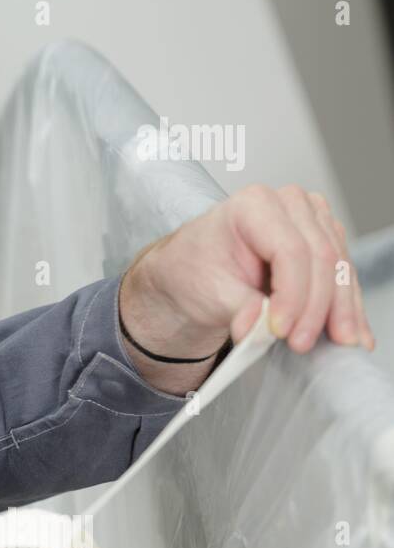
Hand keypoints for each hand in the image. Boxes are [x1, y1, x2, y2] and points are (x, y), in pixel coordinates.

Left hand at [121, 184, 374, 390]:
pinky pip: (344, 275)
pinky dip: (347, 307)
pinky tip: (353, 333)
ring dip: (341, 310)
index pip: (289, 250)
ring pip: (340, 268)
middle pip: (321, 258)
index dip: (292, 295)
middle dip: (316, 308)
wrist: (194, 272)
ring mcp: (312, 220)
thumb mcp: (208, 290)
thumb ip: (237, 307)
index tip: (281, 330)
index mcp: (253, 204)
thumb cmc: (196, 269)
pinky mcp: (325, 241)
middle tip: (302, 343)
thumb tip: (257, 328)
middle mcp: (289, 204)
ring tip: (339, 343)